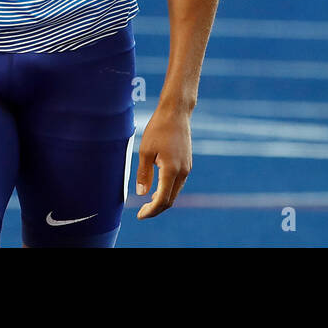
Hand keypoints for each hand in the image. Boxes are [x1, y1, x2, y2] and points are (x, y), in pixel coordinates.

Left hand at [135, 103, 192, 219]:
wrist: (176, 113)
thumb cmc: (158, 129)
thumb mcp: (145, 151)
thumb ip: (143, 174)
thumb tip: (141, 194)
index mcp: (171, 170)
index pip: (162, 200)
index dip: (151, 211)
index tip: (139, 215)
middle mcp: (182, 172)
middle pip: (171, 199)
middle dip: (156, 208)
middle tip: (141, 211)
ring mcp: (187, 168)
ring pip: (175, 192)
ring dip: (162, 200)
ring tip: (147, 202)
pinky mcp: (187, 163)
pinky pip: (178, 183)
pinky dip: (167, 190)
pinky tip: (157, 188)